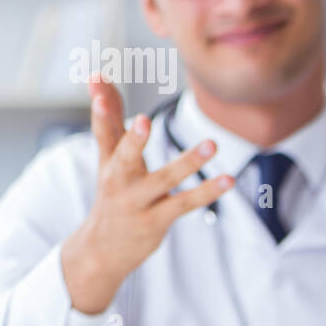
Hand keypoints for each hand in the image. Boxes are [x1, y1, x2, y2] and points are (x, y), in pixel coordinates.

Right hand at [59, 74, 234, 313]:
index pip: (102, 130)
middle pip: (124, 157)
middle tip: (143, 120)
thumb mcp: (109, 157)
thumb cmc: (113, 192)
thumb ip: (110, 119)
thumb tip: (98, 76)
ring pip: (163, 181)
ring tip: (211, 143)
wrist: (103, 249)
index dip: (101, 107)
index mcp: (108, 161)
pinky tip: (228, 180)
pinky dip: (207, 192)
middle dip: (132, 139)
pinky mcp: (157, 220)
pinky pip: (185, 204)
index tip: (96, 79)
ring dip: (187, 163)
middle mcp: (118, 181)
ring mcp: (138, 202)